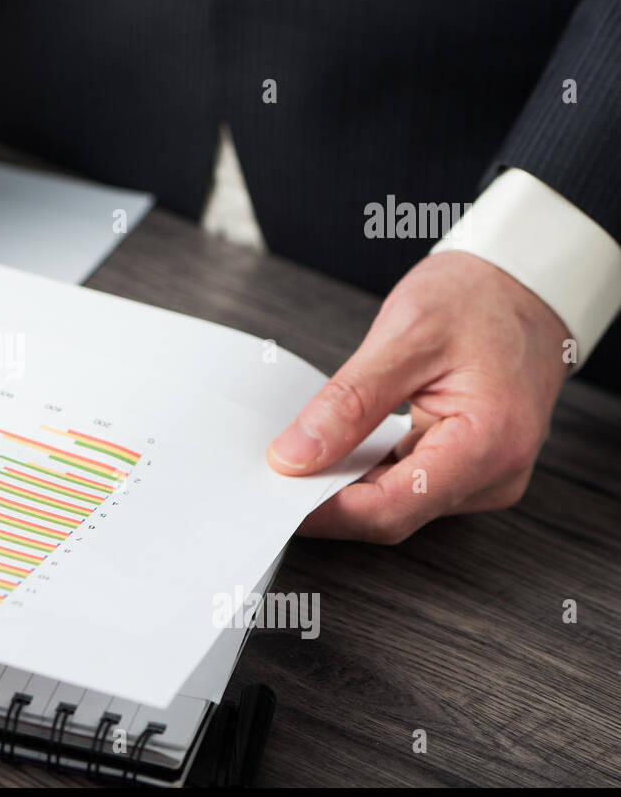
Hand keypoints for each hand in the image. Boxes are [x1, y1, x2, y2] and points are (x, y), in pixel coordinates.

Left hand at [266, 250, 570, 542]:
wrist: (523, 282)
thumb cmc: (478, 298)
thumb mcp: (405, 337)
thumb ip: (348, 403)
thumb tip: (295, 455)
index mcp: (489, 443)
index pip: (392, 508)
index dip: (326, 510)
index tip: (276, 494)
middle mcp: (494, 473)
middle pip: (392, 513)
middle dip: (328, 499)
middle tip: (273, 473)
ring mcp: (483, 475)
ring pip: (395, 504)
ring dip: (343, 486)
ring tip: (298, 456)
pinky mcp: (468, 466)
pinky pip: (405, 485)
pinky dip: (364, 471)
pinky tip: (334, 451)